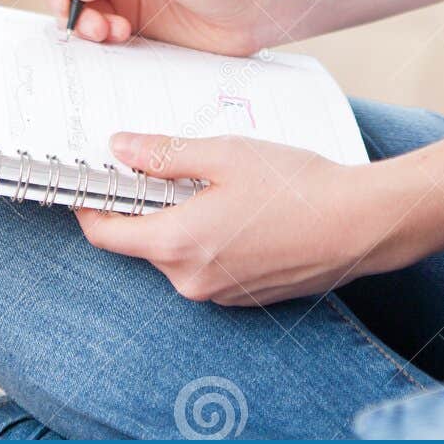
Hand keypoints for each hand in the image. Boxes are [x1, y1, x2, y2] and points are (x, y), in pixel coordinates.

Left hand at [75, 132, 415, 305]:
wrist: (358, 225)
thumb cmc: (295, 185)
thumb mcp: (225, 154)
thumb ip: (164, 154)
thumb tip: (118, 148)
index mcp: (177, 243)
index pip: (106, 234)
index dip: (89, 206)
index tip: (85, 179)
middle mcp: (189, 279)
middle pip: (141, 241)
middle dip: (143, 204)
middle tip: (161, 162)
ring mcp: (216, 293)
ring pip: (175, 251)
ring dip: (179, 218)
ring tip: (214, 178)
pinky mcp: (241, 295)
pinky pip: (205, 264)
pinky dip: (207, 235)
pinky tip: (240, 206)